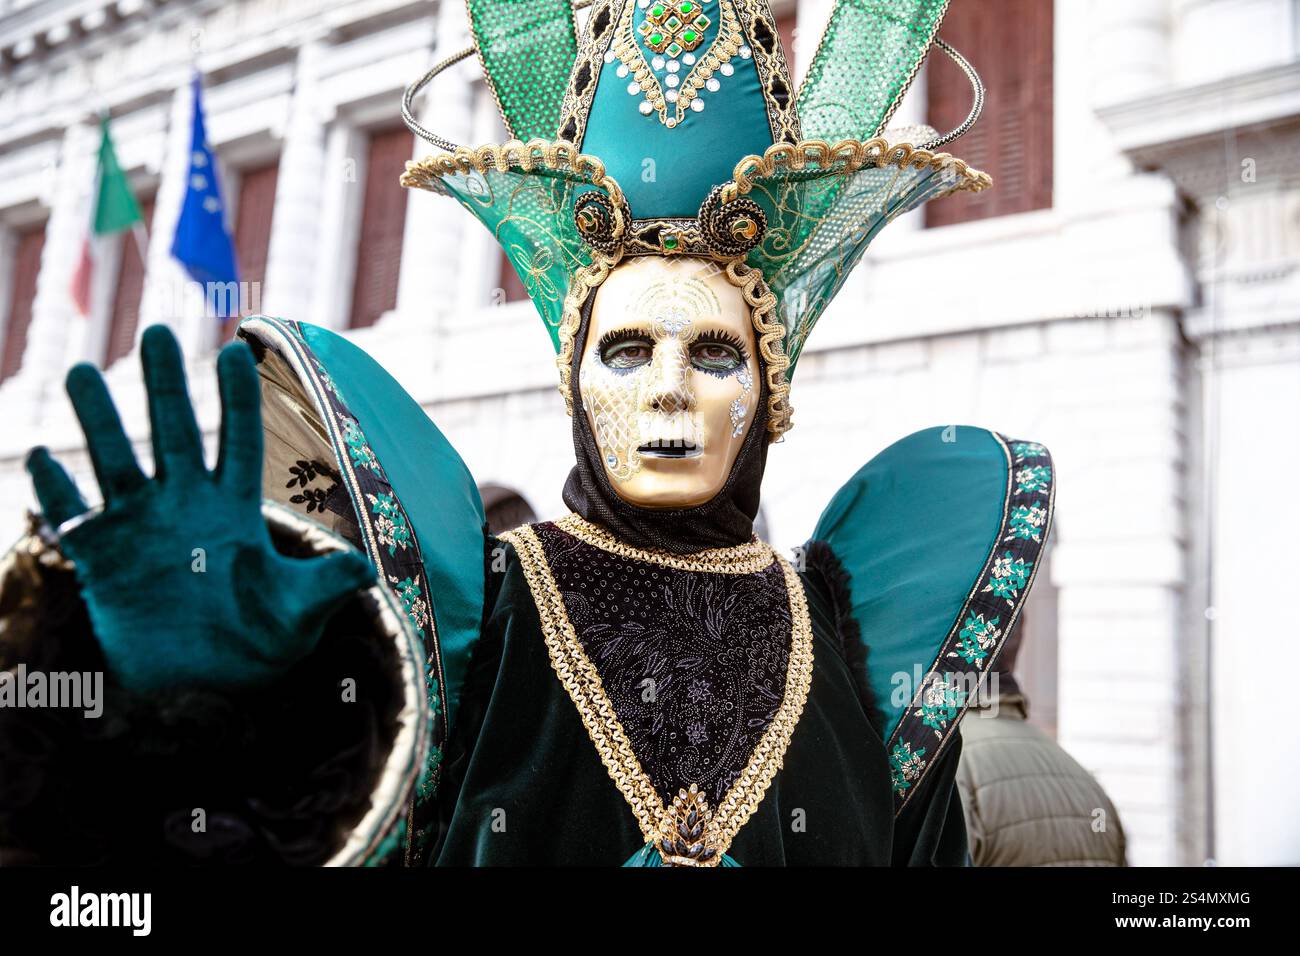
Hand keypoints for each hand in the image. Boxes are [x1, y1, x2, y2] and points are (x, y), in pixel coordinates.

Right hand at [25, 325, 372, 693]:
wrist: (206, 688)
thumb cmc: (260, 645)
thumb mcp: (299, 612)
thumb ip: (326, 584)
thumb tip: (366, 568)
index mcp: (233, 510)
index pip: (237, 440)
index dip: (237, 398)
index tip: (236, 349)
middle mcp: (184, 506)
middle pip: (173, 431)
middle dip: (165, 384)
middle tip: (158, 332)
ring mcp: (139, 528)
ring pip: (115, 460)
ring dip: (98, 419)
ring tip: (84, 372)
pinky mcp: (102, 560)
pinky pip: (75, 516)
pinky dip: (58, 491)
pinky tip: (42, 457)